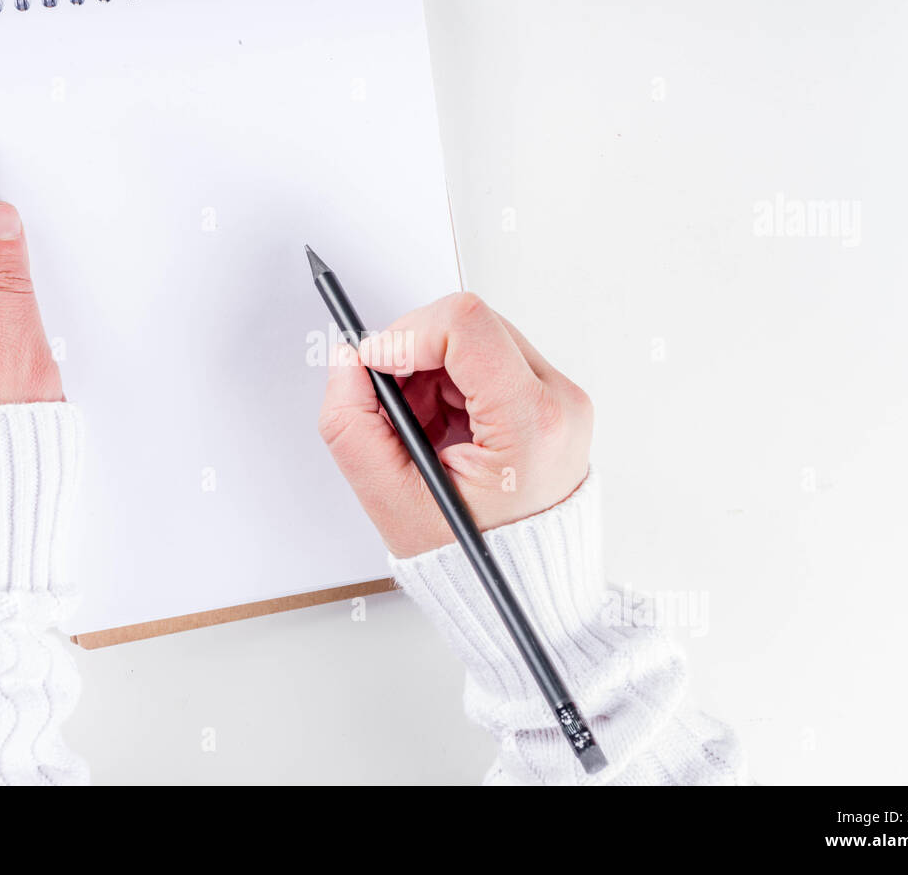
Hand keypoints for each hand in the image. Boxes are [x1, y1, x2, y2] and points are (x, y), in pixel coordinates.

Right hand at [318, 292, 592, 556]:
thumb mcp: (392, 500)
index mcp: (531, 424)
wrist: (523, 583)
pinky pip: (490, 358)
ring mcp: (562, 397)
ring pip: (478, 338)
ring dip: (432, 373)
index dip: (406, 334)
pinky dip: (451, 383)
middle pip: (471, 325)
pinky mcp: (552, 398)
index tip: (374, 363)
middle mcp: (559, 402)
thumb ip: (351, 426)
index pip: (466, 326)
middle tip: (395, 408)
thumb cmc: (472, 554)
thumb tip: (346, 363)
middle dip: (415, 356)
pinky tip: (442, 430)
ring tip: (422, 432)